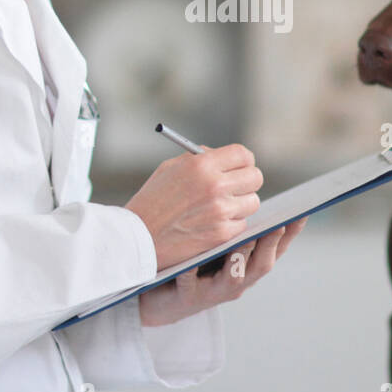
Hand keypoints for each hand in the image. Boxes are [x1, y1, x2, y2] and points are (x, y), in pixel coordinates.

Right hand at [125, 143, 262, 270]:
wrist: (137, 237)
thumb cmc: (152, 201)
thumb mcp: (171, 168)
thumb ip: (200, 159)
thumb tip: (224, 157)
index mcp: (202, 164)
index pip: (243, 154)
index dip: (244, 161)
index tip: (240, 167)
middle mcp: (215, 185)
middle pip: (255, 177)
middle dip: (247, 182)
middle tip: (237, 188)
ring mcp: (220, 211)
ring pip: (252, 202)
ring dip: (241, 205)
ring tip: (221, 208)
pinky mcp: (221, 234)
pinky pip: (242, 224)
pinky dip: (232, 224)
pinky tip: (214, 224)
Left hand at [139, 218, 307, 326]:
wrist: (156, 288)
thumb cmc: (190, 256)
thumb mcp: (215, 237)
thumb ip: (231, 216)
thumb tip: (246, 175)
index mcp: (245, 262)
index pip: (274, 246)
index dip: (290, 233)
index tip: (301, 213)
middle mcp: (236, 280)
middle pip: (262, 264)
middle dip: (271, 245)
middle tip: (277, 226)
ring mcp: (213, 291)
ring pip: (234, 279)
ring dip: (240, 260)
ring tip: (243, 240)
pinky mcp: (187, 298)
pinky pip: (190, 286)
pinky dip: (191, 274)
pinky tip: (188, 263)